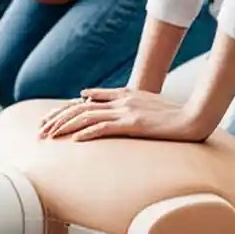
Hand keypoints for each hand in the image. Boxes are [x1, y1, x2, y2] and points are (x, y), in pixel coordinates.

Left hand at [37, 88, 213, 142]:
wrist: (193, 118)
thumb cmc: (171, 113)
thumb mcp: (142, 100)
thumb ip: (117, 97)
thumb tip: (88, 95)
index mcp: (123, 93)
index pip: (86, 100)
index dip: (64, 109)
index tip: (48, 119)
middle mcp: (121, 99)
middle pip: (80, 107)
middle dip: (57, 118)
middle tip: (41, 131)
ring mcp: (126, 111)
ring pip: (88, 116)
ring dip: (66, 127)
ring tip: (50, 136)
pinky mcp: (134, 124)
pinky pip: (105, 127)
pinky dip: (88, 133)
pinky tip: (75, 141)